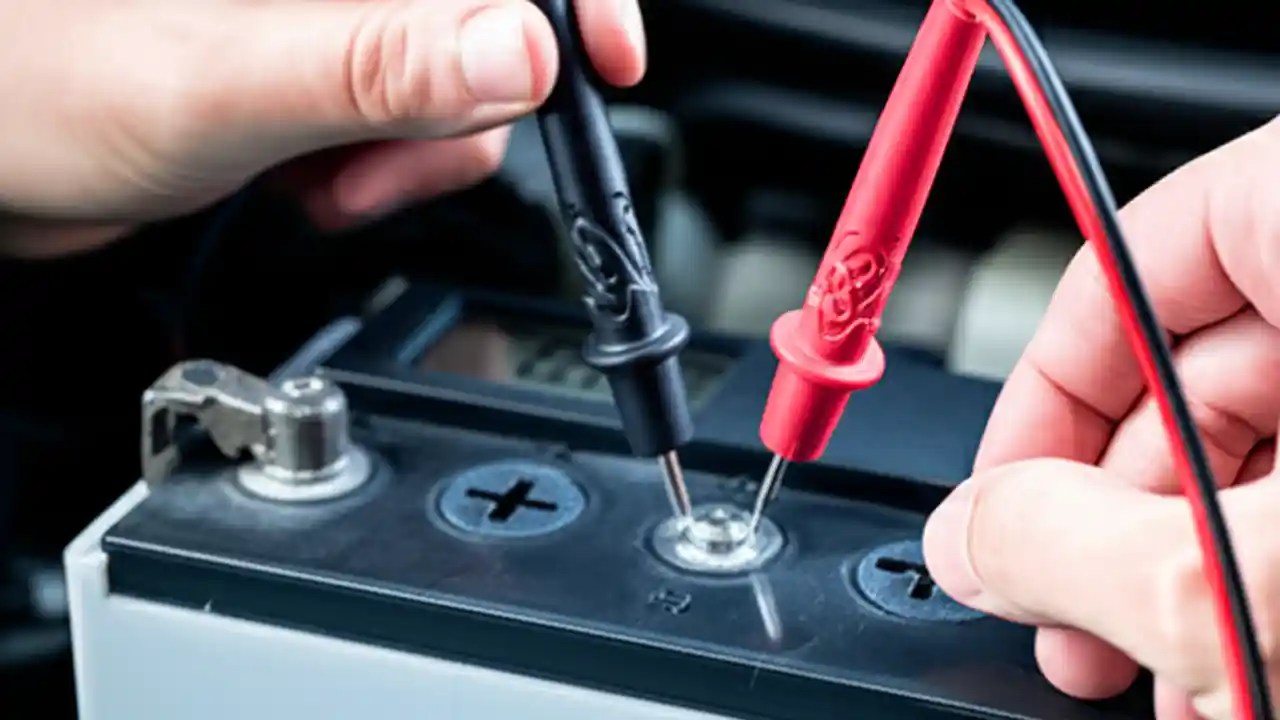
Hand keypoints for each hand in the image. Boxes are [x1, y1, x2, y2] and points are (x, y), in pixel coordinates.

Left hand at [0, 0, 644, 256]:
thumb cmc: (34, 91)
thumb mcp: (225, 87)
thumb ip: (377, 70)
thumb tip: (517, 52)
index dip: (573, 2)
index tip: (609, 63)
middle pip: (489, 29)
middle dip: (457, 114)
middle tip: (378, 159)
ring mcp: (330, 21)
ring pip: (453, 88)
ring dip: (411, 157)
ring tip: (323, 182)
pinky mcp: (319, 73)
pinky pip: (405, 124)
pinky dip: (379, 172)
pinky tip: (307, 182)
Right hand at [923, 115, 1279, 719]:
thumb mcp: (1237, 582)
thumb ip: (1061, 542)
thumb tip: (962, 538)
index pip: (1145, 252)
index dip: (1045, 379)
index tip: (1002, 493)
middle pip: (1197, 365)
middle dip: (1110, 513)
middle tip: (1062, 613)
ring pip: (1271, 445)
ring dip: (1182, 566)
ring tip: (1155, 671)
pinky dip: (1267, 575)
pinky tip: (1235, 663)